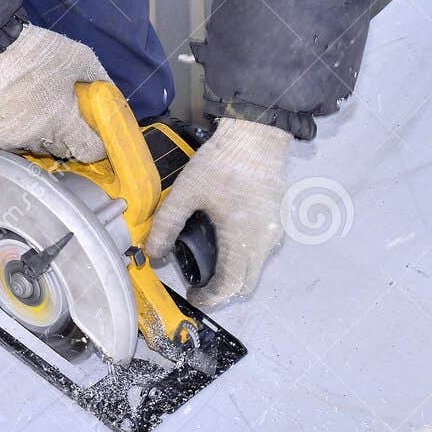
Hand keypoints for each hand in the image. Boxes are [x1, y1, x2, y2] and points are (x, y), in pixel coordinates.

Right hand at [0, 24, 109, 161]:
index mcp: (64, 120)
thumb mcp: (80, 58)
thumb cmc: (37, 51)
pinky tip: (22, 112)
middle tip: (65, 116)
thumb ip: (100, 80)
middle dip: (70, 138)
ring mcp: (18, 139)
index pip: (89, 152)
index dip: (96, 145)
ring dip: (45, 136)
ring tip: (40, 110)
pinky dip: (23, 134)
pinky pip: (18, 145)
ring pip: (40, 148)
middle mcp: (41, 135)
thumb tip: (113, 97)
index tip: (95, 136)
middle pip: (64, 152)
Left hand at [145, 117, 291, 307]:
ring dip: (236, 274)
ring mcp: (274, 229)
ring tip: (212, 263)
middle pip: (247, 283)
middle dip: (224, 290)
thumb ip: (167, 224)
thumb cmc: (222, 162)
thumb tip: (153, 252)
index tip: (194, 295)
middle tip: (202, 284)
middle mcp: (263, 240)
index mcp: (242, 238)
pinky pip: (263, 250)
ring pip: (257, 267)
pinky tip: (227, 241)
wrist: (256, 134)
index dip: (210, 298)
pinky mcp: (277, 218)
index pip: (229, 285)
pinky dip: (246, 257)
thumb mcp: (186, 192)